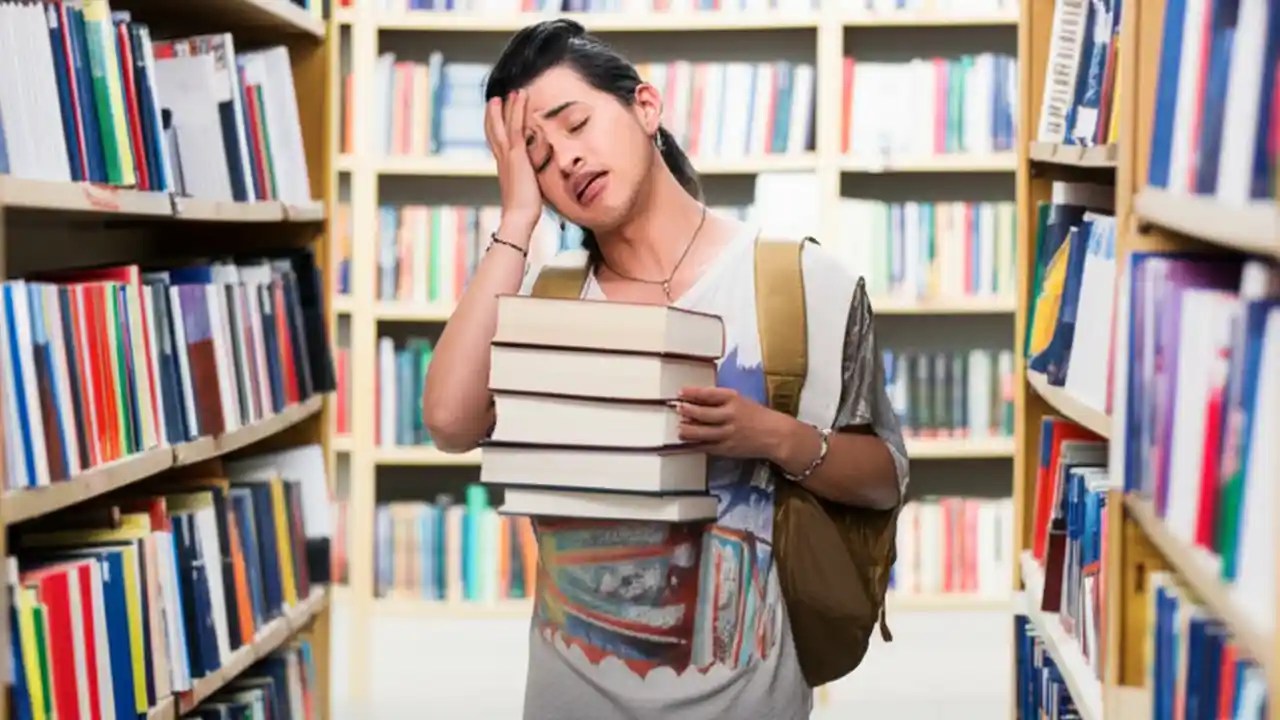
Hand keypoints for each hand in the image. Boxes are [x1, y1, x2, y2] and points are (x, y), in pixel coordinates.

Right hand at [484, 91, 542, 239]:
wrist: (518, 218)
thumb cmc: (524, 212)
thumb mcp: (527, 193)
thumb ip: (529, 185)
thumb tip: (536, 188)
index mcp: (505, 168)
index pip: (497, 145)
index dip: (495, 130)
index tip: (496, 119)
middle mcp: (503, 159)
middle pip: (494, 131)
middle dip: (494, 115)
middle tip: (495, 99)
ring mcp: (508, 155)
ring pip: (504, 124)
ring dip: (507, 107)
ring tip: (511, 92)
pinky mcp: (517, 153)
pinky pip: (515, 126)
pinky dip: (516, 109)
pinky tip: (520, 96)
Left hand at [674, 386, 786, 459]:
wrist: (775, 435)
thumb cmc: (757, 415)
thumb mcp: (741, 400)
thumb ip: (720, 400)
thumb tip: (696, 400)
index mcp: (734, 399)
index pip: (709, 394)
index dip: (692, 392)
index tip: (680, 391)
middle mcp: (730, 415)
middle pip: (702, 414)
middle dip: (687, 411)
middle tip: (677, 409)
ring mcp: (727, 433)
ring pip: (701, 433)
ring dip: (686, 430)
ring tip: (679, 428)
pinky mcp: (726, 448)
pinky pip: (705, 448)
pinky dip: (692, 446)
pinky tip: (683, 444)